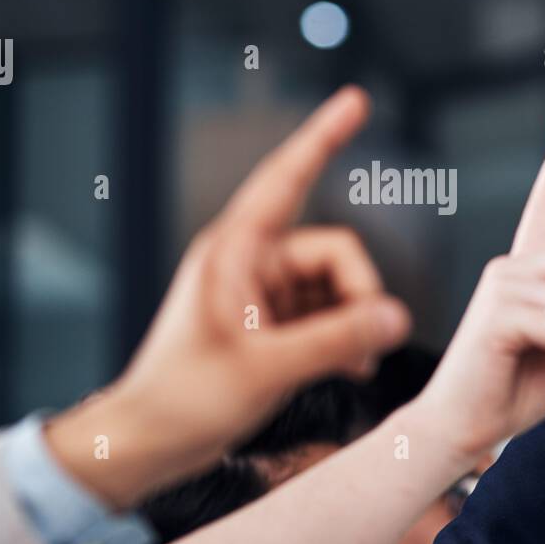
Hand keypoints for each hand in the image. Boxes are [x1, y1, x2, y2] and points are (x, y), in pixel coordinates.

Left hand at [48, 86, 411, 506]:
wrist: (148, 442)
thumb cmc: (183, 398)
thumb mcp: (266, 369)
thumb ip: (336, 340)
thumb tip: (396, 318)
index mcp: (236, 251)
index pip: (287, 177)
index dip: (324, 136)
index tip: (355, 100)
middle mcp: (251, 263)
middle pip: (334, 253)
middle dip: (358, 296)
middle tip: (364, 346)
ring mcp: (261, 295)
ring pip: (334, 288)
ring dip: (352, 323)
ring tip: (352, 366)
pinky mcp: (268, 325)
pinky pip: (324, 315)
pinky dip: (342, 337)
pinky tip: (348, 368)